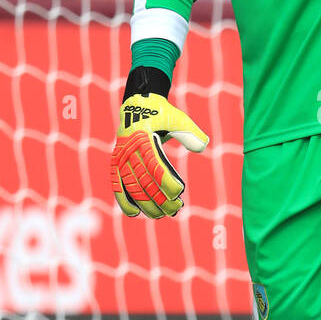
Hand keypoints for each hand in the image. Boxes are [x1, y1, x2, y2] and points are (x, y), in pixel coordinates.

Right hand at [111, 84, 208, 218]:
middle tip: (175, 209)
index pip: (155, 165)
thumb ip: (190, 131)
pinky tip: (135, 213)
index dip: (166, 180)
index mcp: (143, 138)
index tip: (179, 192)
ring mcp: (121, 158)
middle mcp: (130, 150)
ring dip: (145, 203)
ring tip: (160, 215)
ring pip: (132, 186)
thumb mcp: (178, 118)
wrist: (137, 104)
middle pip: (144, 180)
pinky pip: (117, 185)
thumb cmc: (161, 113)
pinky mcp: (117, 164)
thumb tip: (203, 145)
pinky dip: (124, 200)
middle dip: (159, 198)